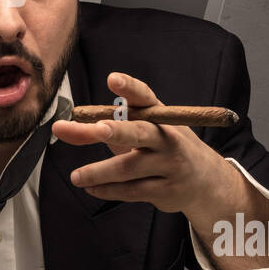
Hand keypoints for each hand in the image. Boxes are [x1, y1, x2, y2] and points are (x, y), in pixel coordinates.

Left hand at [50, 72, 243, 221]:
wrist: (205, 180)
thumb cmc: (162, 147)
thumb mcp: (140, 130)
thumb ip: (100, 128)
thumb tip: (63, 129)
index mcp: (160, 115)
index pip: (145, 97)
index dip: (129, 87)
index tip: (113, 79)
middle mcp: (167, 137)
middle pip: (140, 132)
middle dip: (119, 131)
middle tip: (98, 130)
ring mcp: (169, 164)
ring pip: (130, 167)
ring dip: (100, 172)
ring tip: (76, 176)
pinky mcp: (167, 190)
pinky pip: (132, 190)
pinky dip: (108, 190)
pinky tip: (91, 188)